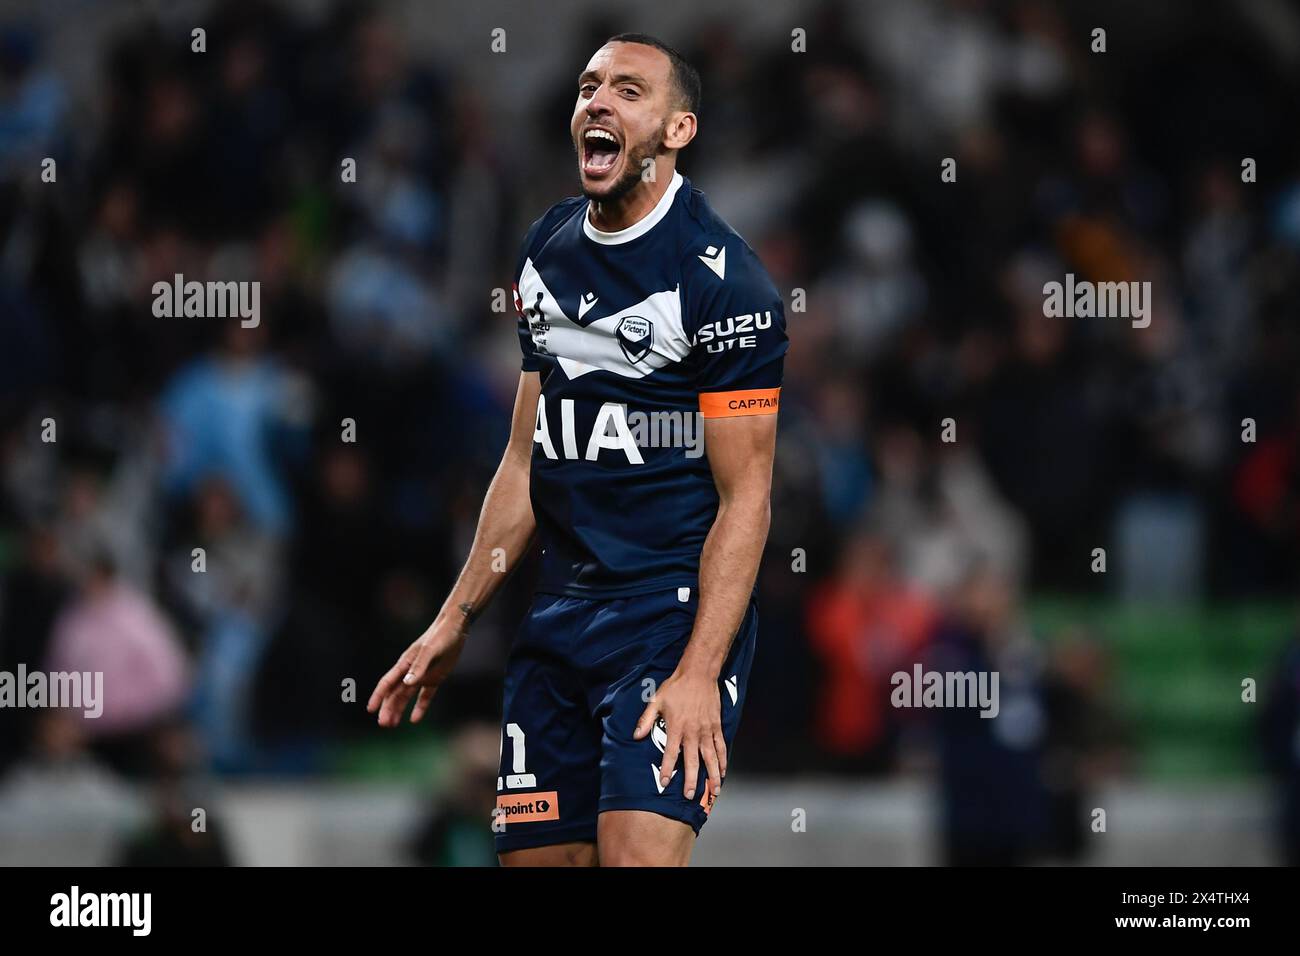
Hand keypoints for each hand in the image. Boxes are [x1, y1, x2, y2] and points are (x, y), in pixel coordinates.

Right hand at [367, 613, 467, 726]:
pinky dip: (420, 707)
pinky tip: (414, 719)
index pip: (387, 683)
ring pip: (406, 696)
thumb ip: (419, 666)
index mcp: (405, 664)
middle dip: (388, 708)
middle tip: (383, 724)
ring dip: (399, 709)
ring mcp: (423, 675)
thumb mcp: (430, 650)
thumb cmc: (440, 636)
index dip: (378, 696)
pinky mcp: (435, 678)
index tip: (371, 709)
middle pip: (395, 693)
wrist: (455, 627)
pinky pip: (425, 696)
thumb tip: (407, 683)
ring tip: (392, 725)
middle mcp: (411, 671)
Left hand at [633, 669, 724, 799]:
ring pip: (710, 757)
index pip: (670, 754)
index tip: (664, 783)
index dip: (666, 769)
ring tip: (714, 791)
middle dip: (691, 780)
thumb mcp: (656, 701)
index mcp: (676, 727)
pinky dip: (723, 760)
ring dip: (712, 775)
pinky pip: (721, 746)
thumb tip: (636, 736)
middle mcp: (692, 732)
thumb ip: (646, 720)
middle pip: (692, 761)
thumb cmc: (676, 687)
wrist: (699, 673)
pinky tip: (723, 771)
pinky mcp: (716, 726)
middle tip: (690, 796)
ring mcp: (706, 730)